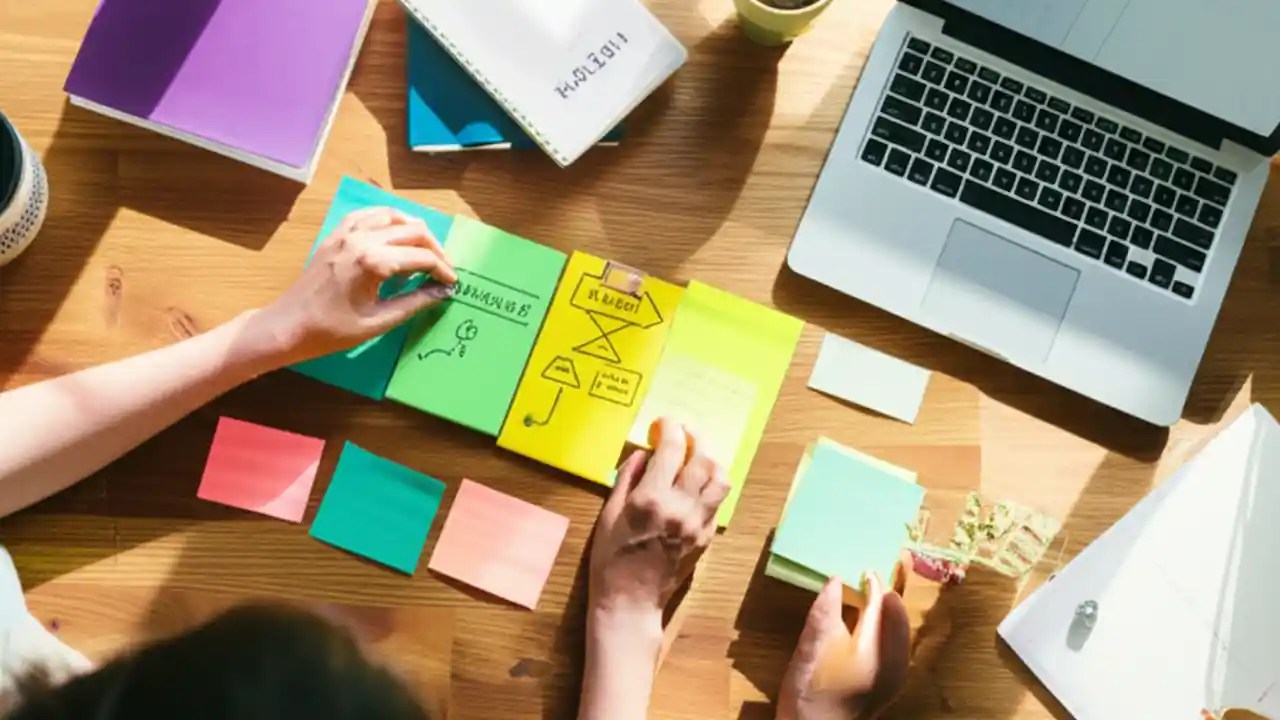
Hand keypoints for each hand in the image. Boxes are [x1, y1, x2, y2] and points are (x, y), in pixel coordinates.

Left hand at [246, 207, 457, 365]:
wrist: (290, 325)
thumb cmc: (333, 330)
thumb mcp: (379, 321)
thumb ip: (415, 302)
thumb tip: (443, 292)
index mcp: (374, 262)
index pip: (422, 257)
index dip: (442, 269)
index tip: (452, 283)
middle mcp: (362, 239)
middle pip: (413, 230)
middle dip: (434, 248)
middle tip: (443, 268)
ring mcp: (347, 233)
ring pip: (392, 215)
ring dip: (413, 229)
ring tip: (425, 248)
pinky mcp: (336, 234)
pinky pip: (368, 214)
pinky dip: (387, 218)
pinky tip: (395, 230)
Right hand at [589, 417, 730, 622]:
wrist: (630, 602)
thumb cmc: (610, 560)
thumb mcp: (608, 515)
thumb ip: (627, 479)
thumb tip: (643, 453)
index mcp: (651, 499)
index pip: (671, 450)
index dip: (670, 429)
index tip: (664, 423)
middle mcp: (680, 507)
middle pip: (702, 459)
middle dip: (694, 438)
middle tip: (683, 432)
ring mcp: (697, 523)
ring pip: (720, 479)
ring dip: (710, 461)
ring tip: (697, 457)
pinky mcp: (706, 538)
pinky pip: (717, 503)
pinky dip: (711, 486)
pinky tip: (697, 485)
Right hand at [777, 573, 910, 719]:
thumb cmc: (810, 690)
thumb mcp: (811, 648)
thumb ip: (825, 611)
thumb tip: (835, 578)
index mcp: (876, 651)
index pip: (879, 604)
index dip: (871, 581)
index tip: (863, 564)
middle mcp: (895, 662)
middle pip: (897, 614)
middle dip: (886, 591)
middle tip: (878, 568)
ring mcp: (897, 674)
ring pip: (899, 628)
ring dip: (888, 608)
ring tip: (874, 590)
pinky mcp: (892, 682)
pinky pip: (897, 643)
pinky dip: (887, 626)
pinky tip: (871, 621)